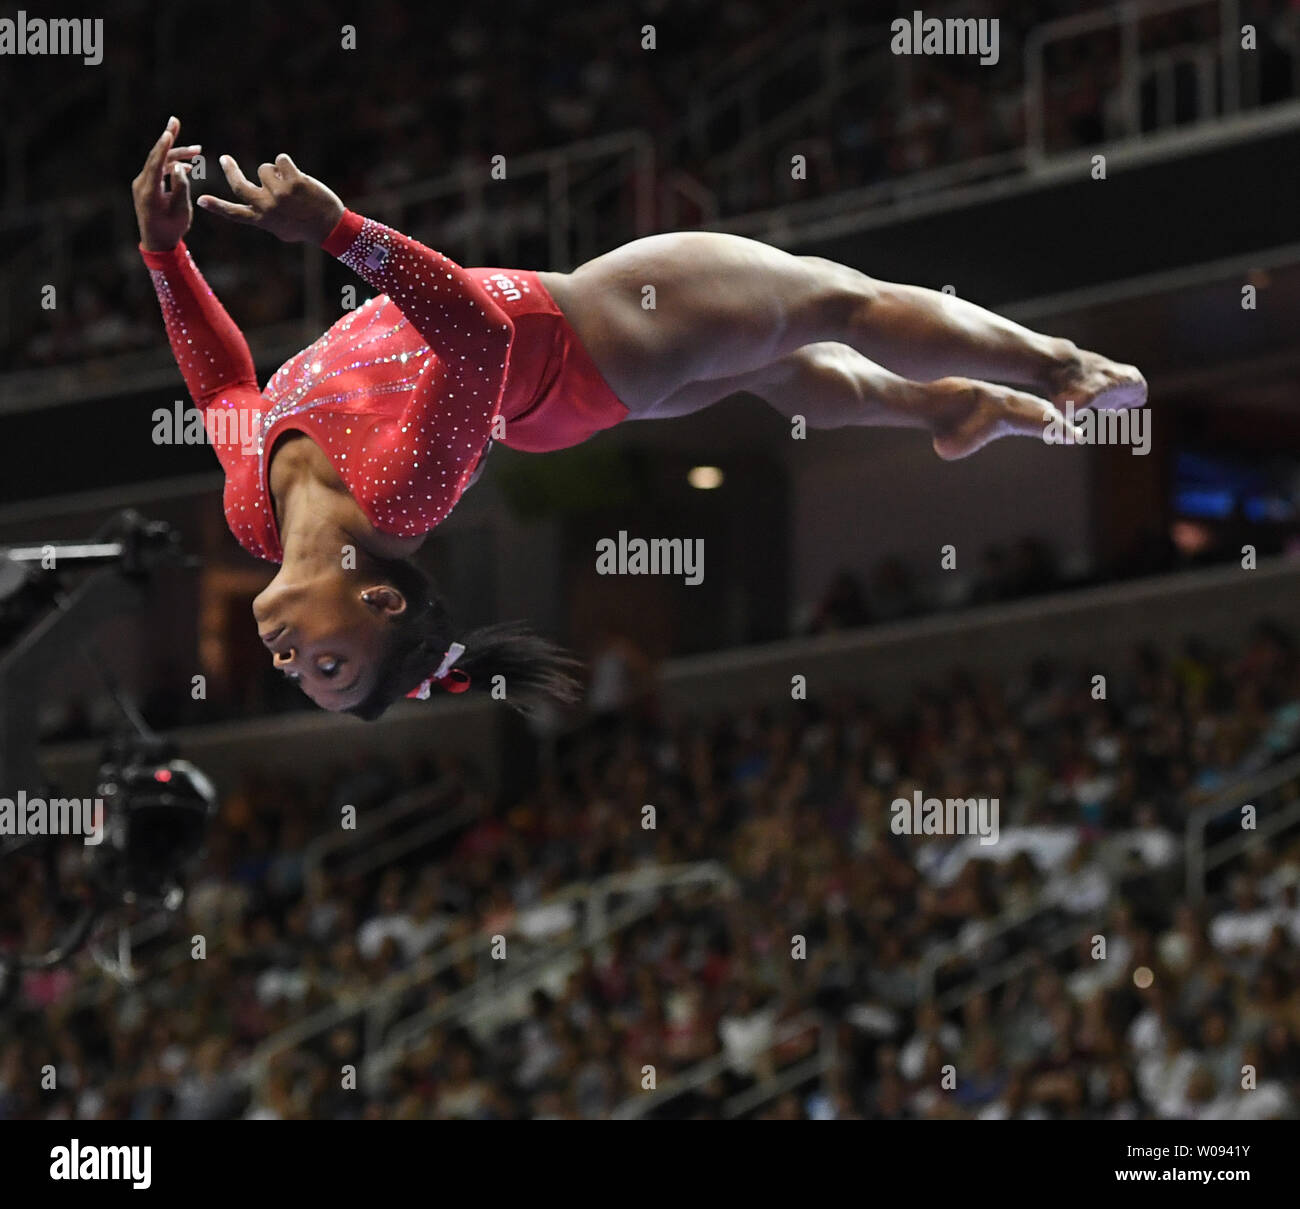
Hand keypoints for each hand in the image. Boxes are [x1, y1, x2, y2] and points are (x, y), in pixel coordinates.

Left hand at [132, 117, 202, 251]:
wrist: (157, 241)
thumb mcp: (181, 211)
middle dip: (168, 139)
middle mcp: (142, 184)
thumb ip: (181, 188)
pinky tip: (188, 166)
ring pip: (160, 162)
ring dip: (177, 155)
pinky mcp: (147, 184)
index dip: (163, 148)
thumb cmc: (171, 228)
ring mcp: (143, 183)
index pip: (155, 164)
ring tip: (197, 150)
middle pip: (156, 157)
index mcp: (149, 193)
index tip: (168, 133)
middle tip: (175, 120)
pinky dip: (173, 165)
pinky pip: (159, 169)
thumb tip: (180, 167)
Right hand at [198, 152, 345, 243]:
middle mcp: (268, 207)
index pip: (234, 214)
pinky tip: (298, 178)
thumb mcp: (281, 228)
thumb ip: (265, 215)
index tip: (200, 200)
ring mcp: (280, 194)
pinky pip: (281, 159)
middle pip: (239, 184)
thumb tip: (254, 204)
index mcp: (262, 220)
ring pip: (264, 168)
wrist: (330, 226)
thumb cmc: (305, 227)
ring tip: (290, 185)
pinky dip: (287, 164)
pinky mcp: (293, 181)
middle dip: (230, 170)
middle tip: (225, 160)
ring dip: (275, 171)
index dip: (216, 207)